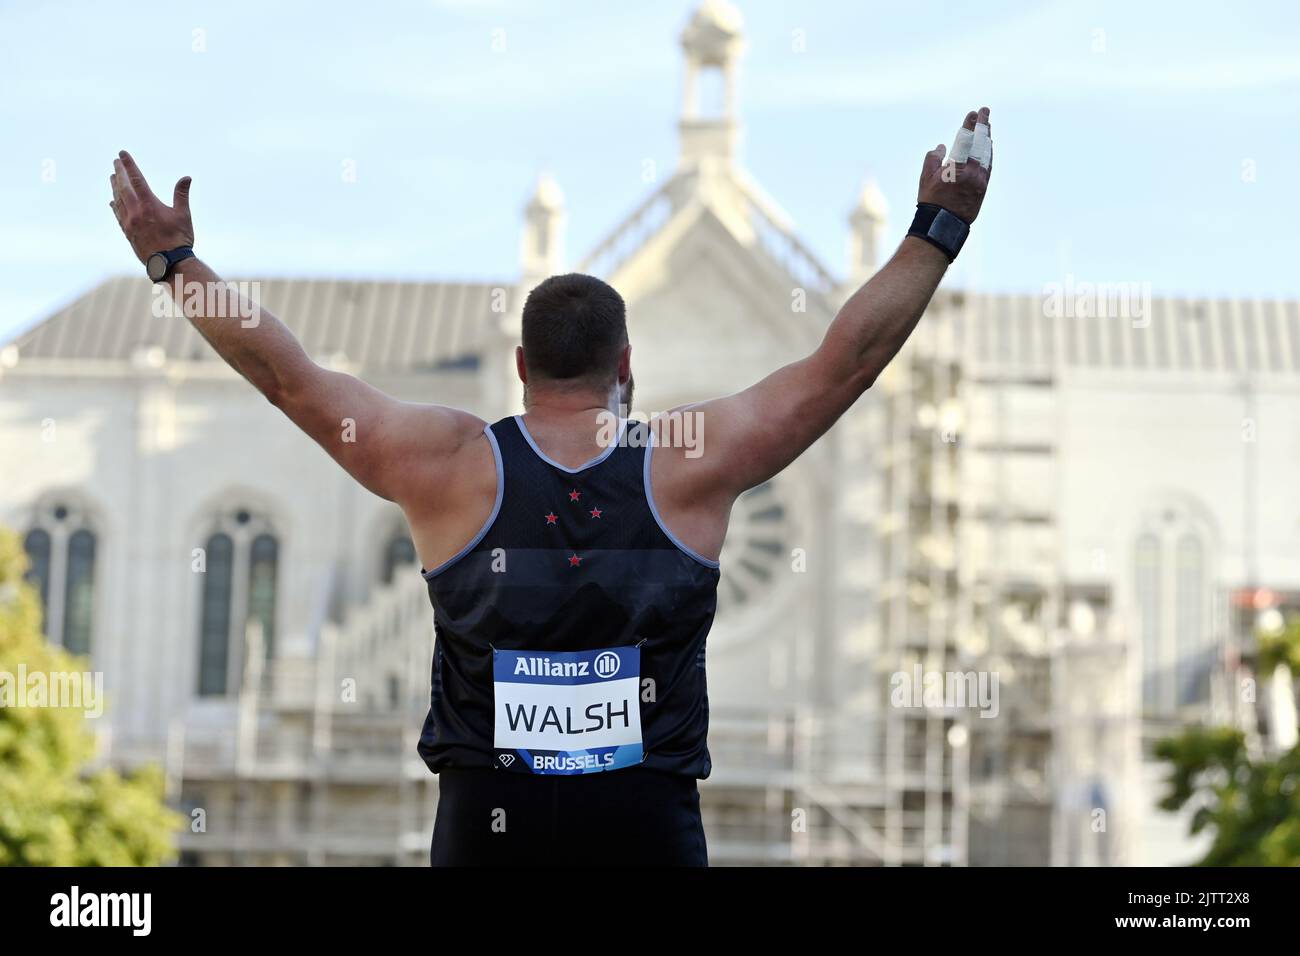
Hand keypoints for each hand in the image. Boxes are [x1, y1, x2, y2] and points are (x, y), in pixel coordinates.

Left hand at [109, 151, 194, 263]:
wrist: (169, 263)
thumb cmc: (179, 239)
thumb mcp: (183, 215)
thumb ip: (182, 194)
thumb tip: (186, 178)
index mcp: (149, 204)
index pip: (136, 178)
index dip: (129, 165)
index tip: (122, 154)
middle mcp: (135, 211)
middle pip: (123, 186)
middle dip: (119, 172)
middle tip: (116, 162)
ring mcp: (129, 222)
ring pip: (118, 199)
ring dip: (115, 186)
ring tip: (113, 177)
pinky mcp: (127, 232)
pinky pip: (118, 214)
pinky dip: (115, 205)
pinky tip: (113, 201)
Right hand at [917, 106, 992, 224]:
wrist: (943, 224)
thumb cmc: (932, 201)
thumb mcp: (926, 178)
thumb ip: (933, 159)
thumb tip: (942, 146)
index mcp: (957, 169)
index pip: (966, 141)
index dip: (970, 125)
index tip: (974, 113)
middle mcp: (973, 173)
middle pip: (981, 144)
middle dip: (983, 126)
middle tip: (985, 112)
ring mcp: (980, 180)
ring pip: (987, 153)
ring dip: (986, 138)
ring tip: (986, 126)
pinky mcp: (983, 187)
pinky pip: (988, 165)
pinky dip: (988, 153)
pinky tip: (988, 146)